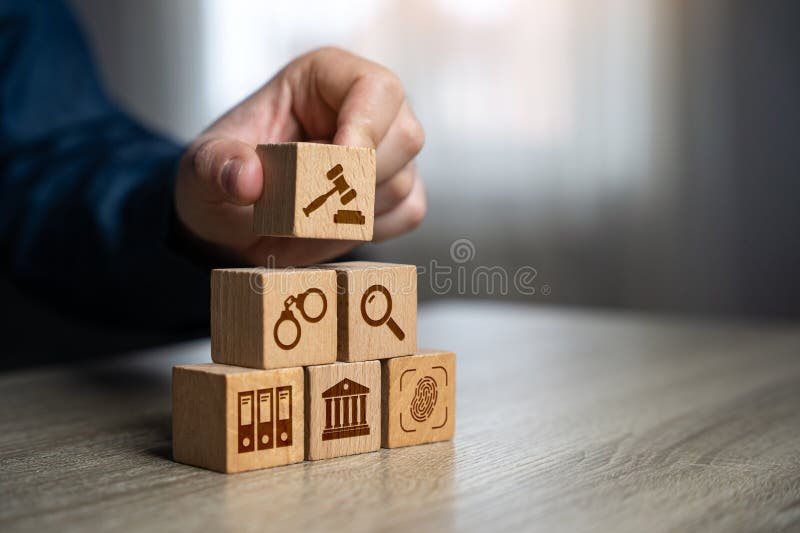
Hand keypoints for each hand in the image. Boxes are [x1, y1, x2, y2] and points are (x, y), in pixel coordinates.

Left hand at [174, 47, 425, 265]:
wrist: (234, 220)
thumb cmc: (225, 176)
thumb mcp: (203, 167)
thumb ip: (218, 166)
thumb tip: (246, 179)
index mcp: (325, 78)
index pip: (375, 89)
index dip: (364, 129)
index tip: (334, 166)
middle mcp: (366, 108)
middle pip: (404, 137)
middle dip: (355, 182)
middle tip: (303, 207)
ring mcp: (388, 151)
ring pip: (403, 181)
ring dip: (351, 213)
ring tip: (298, 223)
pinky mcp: (399, 189)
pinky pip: (408, 212)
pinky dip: (369, 229)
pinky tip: (326, 230)